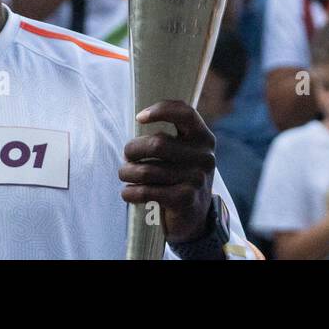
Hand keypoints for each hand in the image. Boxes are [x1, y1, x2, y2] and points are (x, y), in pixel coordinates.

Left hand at [119, 100, 215, 242]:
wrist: (195, 218)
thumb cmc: (181, 177)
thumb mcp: (186, 153)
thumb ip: (171, 135)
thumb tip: (140, 120)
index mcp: (204, 138)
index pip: (185, 113)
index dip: (161, 110)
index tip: (139, 118)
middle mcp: (204, 156)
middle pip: (157, 144)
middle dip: (132, 149)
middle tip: (127, 157)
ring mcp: (196, 179)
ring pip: (146, 170)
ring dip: (127, 173)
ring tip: (124, 175)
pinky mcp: (185, 199)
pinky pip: (146, 191)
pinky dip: (130, 192)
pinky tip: (128, 193)